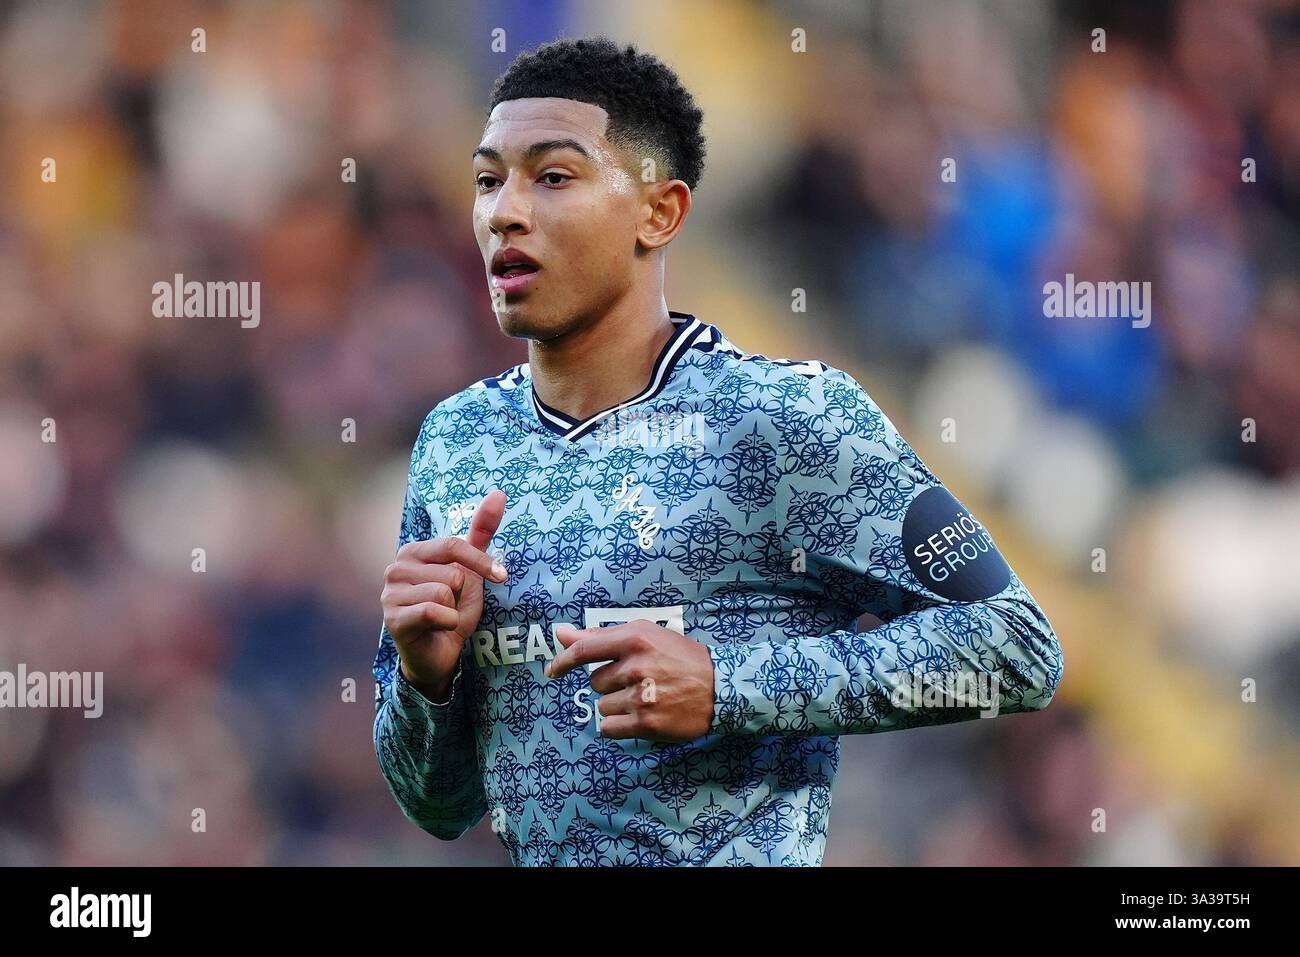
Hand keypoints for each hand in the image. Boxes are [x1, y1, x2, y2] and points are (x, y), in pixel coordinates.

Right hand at [381, 490, 508, 701]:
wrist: (440, 653)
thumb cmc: (453, 608)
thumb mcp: (471, 570)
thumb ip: (481, 533)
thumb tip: (500, 493)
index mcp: (413, 551)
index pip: (455, 545)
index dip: (482, 563)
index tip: (501, 576)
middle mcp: (395, 568)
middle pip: (452, 572)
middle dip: (461, 595)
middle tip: (450, 606)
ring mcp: (389, 594)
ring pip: (443, 592)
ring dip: (454, 610)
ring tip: (443, 617)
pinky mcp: (392, 619)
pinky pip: (433, 611)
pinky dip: (447, 622)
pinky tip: (438, 628)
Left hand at [545, 621, 714, 741]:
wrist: (720, 687)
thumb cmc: (680, 657)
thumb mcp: (645, 635)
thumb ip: (600, 636)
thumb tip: (560, 632)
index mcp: (635, 639)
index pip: (585, 649)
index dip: (563, 661)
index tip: (552, 671)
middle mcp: (636, 666)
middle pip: (595, 682)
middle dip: (611, 683)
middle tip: (640, 680)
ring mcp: (641, 697)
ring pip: (602, 706)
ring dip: (617, 705)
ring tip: (646, 697)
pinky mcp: (647, 723)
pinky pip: (608, 728)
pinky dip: (618, 725)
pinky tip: (640, 717)